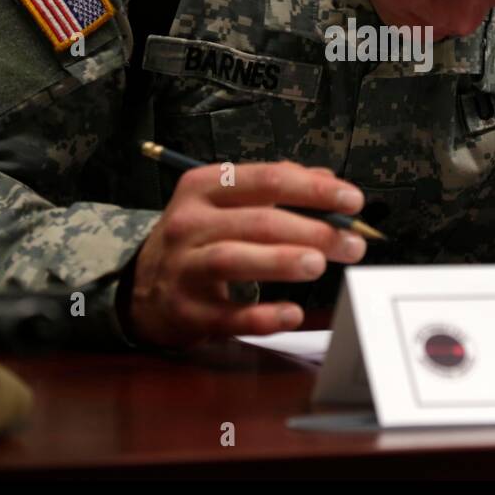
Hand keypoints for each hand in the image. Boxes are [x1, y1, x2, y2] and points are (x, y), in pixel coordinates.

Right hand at [127, 161, 366, 347]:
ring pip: (235, 259)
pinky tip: (292, 314)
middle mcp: (189, 223)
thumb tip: (325, 178)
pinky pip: (227, 315)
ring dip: (281, 261)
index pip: (267, 180)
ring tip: (319, 265)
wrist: (141, 288)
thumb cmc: (199, 238)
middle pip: (257, 221)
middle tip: (353, 243)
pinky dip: (261, 316)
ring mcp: (184, 268)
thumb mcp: (223, 202)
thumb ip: (274, 188)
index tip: (353, 202)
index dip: (314, 190)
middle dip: (312, 230)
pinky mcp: (187, 311)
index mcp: (203, 187)